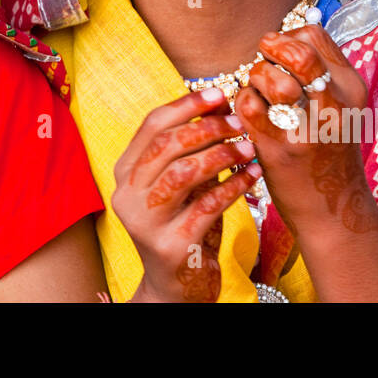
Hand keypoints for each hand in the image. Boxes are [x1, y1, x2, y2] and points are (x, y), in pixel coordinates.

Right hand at [113, 88, 259, 302]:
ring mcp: (145, 222)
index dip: (185, 105)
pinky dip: (233, 186)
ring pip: (184, 173)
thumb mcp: (181, 184)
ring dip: (221, 155)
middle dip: (207, 128)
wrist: (175, 286)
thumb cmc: (182, 225)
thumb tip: (219, 100)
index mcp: (125, 173)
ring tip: (247, 148)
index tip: (218, 92)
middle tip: (238, 122)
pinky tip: (252, 176)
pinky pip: (207, 206)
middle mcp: (127, 195)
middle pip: (166, 145)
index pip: (151, 125)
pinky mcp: (171, 245)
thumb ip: (191, 147)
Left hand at [233, 26, 377, 239]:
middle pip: (296, 51)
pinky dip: (243, 103)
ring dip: (255, 78)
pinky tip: (251, 114)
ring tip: (259, 92)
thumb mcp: (339, 106)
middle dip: (271, 49)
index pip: (313, 35)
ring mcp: (307, 128)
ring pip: (269, 77)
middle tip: (265, 63)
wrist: (333, 208)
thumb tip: (282, 37)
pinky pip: (248, 106)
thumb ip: (319, 71)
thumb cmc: (328, 150)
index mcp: (350, 87)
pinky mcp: (279, 149)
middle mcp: (333, 105)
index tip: (280, 53)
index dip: (288, 37)